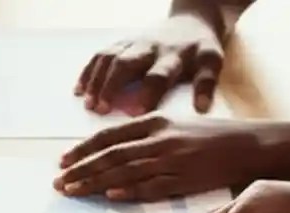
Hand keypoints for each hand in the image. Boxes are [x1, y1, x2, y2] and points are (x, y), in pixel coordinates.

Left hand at [54, 115, 260, 201]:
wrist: (247, 145)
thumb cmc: (210, 136)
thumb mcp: (176, 125)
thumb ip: (146, 135)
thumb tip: (115, 148)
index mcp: (155, 122)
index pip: (110, 135)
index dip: (84, 149)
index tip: (63, 160)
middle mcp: (160, 138)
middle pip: (112, 155)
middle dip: (81, 169)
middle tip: (59, 182)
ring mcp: (172, 159)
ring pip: (125, 171)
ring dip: (95, 182)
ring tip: (73, 191)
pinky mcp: (184, 178)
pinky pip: (151, 186)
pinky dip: (129, 190)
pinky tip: (110, 195)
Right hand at [76, 15, 224, 114]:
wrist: (191, 21)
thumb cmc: (199, 50)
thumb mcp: (211, 63)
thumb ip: (206, 85)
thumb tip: (202, 109)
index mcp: (173, 56)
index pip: (158, 76)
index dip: (147, 94)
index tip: (136, 114)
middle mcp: (150, 48)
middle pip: (126, 64)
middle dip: (111, 86)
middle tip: (100, 110)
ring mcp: (133, 43)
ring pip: (109, 58)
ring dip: (96, 80)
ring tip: (87, 104)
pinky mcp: (123, 42)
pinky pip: (101, 54)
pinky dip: (88, 72)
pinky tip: (78, 90)